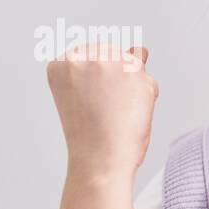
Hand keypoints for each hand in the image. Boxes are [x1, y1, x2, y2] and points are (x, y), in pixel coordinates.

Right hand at [46, 43, 158, 180]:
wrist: (100, 159)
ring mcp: (106, 60)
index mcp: (60, 63)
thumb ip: (108, 68)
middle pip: (115, 56)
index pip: (93, 57)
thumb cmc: (93, 136)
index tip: (96, 100)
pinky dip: (146, 98)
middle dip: (118, 81)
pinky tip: (130, 113)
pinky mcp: (131, 69)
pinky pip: (148, 80)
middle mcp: (80, 55)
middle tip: (107, 109)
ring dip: (133, 89)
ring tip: (117, 111)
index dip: (100, 82)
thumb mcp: (88, 96)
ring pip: (133, 66)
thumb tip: (140, 49)